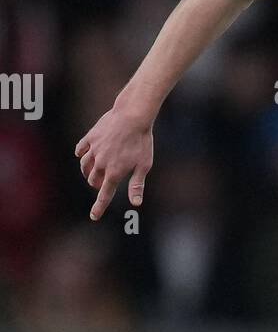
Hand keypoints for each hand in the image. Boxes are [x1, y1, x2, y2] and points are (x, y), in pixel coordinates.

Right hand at [75, 106, 152, 220]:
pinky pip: (81, 148)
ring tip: (92, 172)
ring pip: (85, 165)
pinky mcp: (91, 137)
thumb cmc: (142, 141)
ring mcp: (94, 149)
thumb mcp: (143, 165)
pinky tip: (82, 154)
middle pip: (93, 180)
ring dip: (87, 172)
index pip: (104, 195)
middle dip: (96, 185)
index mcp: (114, 172)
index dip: (99, 207)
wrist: (132, 115)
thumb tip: (135, 203)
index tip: (94, 216)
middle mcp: (101, 163)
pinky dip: (81, 153)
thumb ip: (137, 185)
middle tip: (101, 185)